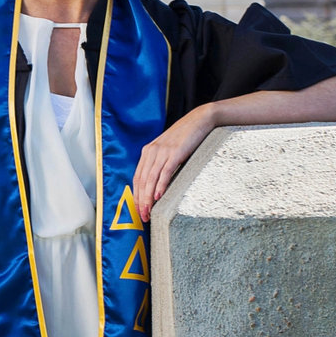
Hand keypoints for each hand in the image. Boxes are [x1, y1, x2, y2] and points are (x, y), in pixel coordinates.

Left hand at [133, 107, 217, 223]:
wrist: (199, 120)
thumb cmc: (184, 137)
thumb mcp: (167, 149)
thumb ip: (158, 163)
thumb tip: (154, 184)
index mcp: (147, 152)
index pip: (137, 178)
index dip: (136, 195)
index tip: (137, 210)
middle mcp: (152, 151)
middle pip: (142, 181)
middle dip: (140, 201)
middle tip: (142, 216)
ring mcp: (163, 151)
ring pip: (151, 179)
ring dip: (148, 198)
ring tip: (148, 212)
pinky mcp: (175, 152)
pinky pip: (165, 172)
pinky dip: (160, 185)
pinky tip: (158, 196)